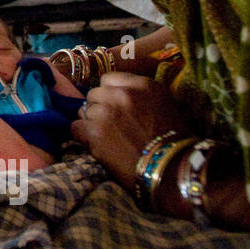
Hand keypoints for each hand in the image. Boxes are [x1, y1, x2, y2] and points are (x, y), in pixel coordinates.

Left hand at [71, 71, 187, 188]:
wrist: (173, 169)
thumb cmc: (173, 140)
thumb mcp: (161, 105)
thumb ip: (138, 95)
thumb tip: (115, 95)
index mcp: (142, 85)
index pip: (108, 79)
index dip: (109, 94)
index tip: (115, 106)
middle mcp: (122, 94)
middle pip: (94, 94)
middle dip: (99, 107)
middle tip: (111, 124)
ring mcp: (106, 112)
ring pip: (83, 111)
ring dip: (91, 122)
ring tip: (106, 137)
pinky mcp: (94, 132)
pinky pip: (76, 127)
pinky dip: (83, 136)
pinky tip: (96, 145)